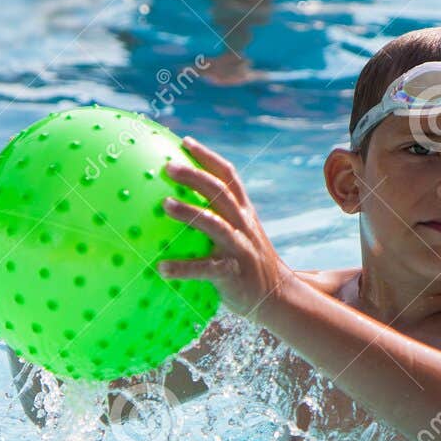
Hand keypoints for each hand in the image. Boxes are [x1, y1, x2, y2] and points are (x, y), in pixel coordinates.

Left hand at [157, 138, 292, 321]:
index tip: (185, 142)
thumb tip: (176, 209)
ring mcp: (240, 248)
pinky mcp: (234, 274)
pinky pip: (207, 269)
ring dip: (189, 212)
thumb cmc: (249, 266)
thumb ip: (217, 220)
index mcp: (244, 213)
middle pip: (220, 192)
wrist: (279, 298)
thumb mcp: (239, 236)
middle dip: (195, 176)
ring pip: (215, 224)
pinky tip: (161, 268)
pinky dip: (184, 269)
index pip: (228, 176)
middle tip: (168, 166)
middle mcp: (243, 225)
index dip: (208, 157)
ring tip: (164, 204)